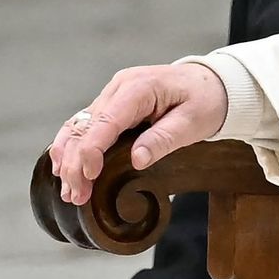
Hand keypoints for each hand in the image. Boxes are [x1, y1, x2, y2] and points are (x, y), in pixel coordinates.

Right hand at [47, 63, 227, 205]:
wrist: (213, 83)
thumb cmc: (206, 100)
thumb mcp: (193, 122)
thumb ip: (164, 139)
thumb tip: (137, 160)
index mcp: (139, 88)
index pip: (105, 121)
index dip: (91, 151)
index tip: (88, 177)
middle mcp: (119, 88)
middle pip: (85, 127)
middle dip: (75, 163)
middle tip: (76, 196)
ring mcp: (113, 94)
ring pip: (78, 127)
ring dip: (68, 158)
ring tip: (69, 190)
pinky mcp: (112, 103)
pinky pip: (85, 125)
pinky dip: (73, 148)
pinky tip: (65, 169)